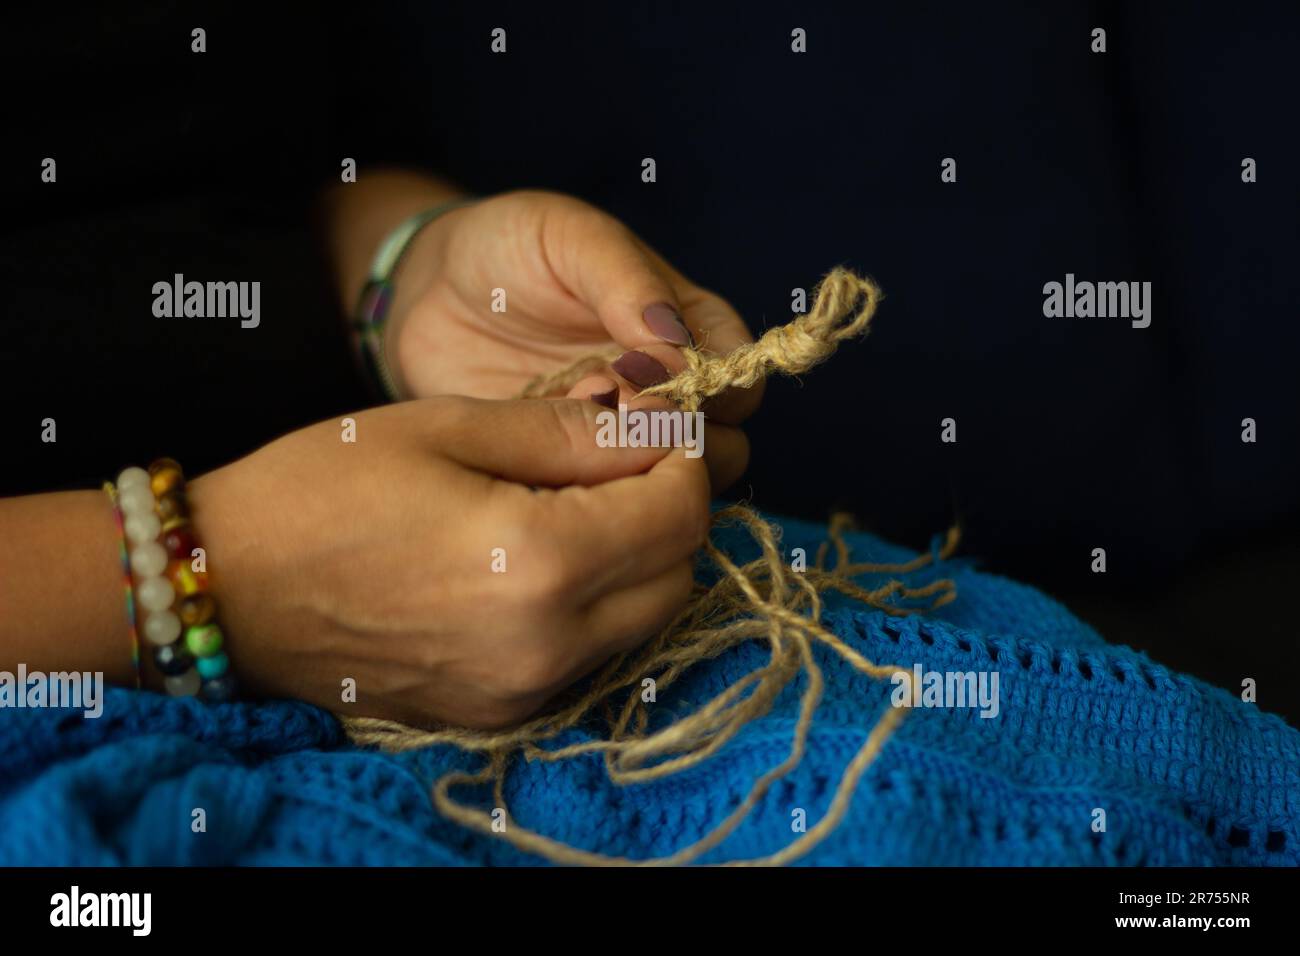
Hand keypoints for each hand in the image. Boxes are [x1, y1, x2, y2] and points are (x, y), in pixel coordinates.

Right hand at [187, 396, 708, 728]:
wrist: (226, 589)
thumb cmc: (324, 488)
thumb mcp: (448, 426)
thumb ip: (569, 433)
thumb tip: (656, 430)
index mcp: (539, 563)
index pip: (679, 513)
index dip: (681, 458)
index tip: (655, 426)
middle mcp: (546, 645)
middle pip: (676, 576)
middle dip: (667, 511)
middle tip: (618, 463)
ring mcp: (522, 691)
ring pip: (641, 622)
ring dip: (636, 562)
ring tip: (574, 508)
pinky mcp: (498, 714)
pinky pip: (588, 657)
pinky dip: (593, 607)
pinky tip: (538, 563)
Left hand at [384, 190, 761, 488]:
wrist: (428, 289)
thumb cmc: (509, 246)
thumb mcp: (569, 236)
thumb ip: (625, 280)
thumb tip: (674, 343)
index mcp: (687, 327)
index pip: (741, 377)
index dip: (715, 387)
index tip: (658, 374)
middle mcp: (665, 390)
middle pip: (721, 443)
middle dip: (673, 434)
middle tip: (607, 401)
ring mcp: (619, 436)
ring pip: (666, 483)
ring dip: (628, 462)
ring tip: (568, 416)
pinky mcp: (569, 469)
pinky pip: (600, 503)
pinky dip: (582, 488)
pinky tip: (540, 450)